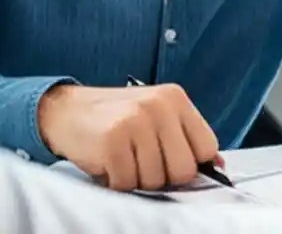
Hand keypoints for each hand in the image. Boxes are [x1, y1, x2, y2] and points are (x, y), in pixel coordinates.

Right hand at [37, 83, 218, 191]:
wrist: (64, 110)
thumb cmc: (113, 118)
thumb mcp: (155, 118)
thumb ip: (185, 138)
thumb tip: (217, 166)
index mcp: (174, 98)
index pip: (207, 147)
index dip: (190, 163)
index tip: (170, 162)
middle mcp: (158, 106)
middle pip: (184, 169)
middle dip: (162, 176)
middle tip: (140, 161)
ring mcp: (135, 121)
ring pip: (155, 180)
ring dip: (135, 179)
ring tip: (122, 158)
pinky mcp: (112, 140)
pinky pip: (127, 183)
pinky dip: (115, 181)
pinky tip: (108, 162)